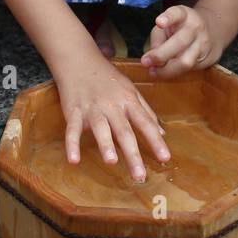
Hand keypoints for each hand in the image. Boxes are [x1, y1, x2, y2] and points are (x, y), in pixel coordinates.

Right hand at [55, 56, 169, 180]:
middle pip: (124, 131)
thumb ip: (146, 111)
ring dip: (105, 145)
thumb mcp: (131, 90)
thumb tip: (162, 132)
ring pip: (100, 129)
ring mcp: (92, 109)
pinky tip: (74, 160)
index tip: (165, 158)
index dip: (156, 141)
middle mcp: (112, 106)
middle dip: (133, 154)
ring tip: (112, 162)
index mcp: (129, 101)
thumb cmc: (108, 78)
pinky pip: (72, 130)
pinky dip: (72, 145)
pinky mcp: (73, 112)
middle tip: (140, 176)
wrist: (79, 61)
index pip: (145, 123)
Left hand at [142, 4, 230, 77]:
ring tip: (153, 71)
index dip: (168, 18)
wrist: (212, 30)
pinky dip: (173, 72)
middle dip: (161, 55)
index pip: (177, 13)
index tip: (159, 23)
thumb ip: (158, 37)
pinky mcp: (207, 58)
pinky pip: (188, 69)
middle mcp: (195, 27)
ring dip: (166, 70)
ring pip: (185, 61)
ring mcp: (203, 43)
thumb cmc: (182, 27)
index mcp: (184, 14)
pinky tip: (163, 73)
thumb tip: (152, 57)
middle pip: (180, 42)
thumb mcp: (168, 24)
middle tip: (145, 62)